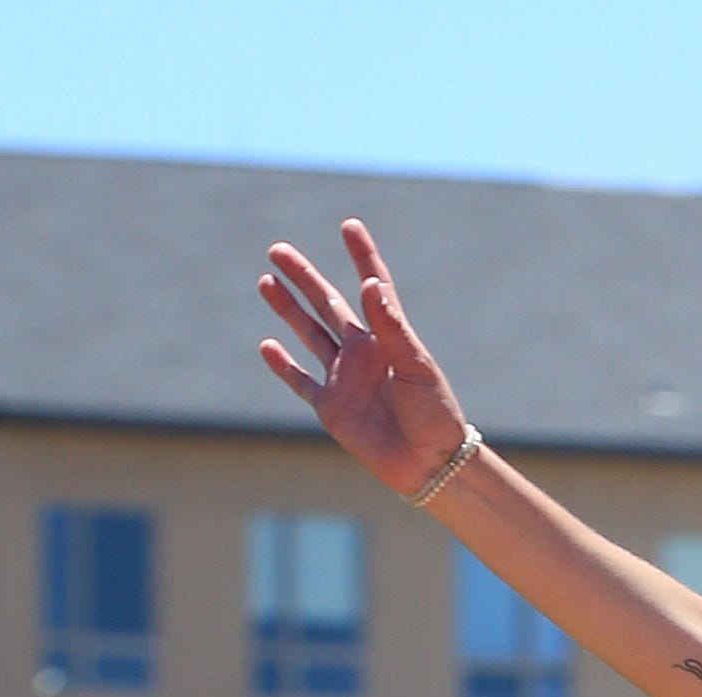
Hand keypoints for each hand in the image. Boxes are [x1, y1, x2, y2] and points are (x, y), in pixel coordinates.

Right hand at [257, 218, 470, 501]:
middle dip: (303, 277)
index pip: (372, 286)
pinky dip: (283, 365)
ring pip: (308, 334)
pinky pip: (301, 382)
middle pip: (326, 304)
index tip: (350, 226)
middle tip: (278, 250)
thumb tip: (368, 283)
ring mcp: (344, 378)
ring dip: (287, 309)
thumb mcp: (416, 366)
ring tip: (266, 281)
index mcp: (387, 337)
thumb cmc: (434, 414)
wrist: (430, 464)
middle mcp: (362, 352)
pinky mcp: (331, 407)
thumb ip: (392, 327)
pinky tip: (267, 345)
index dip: (361, 256)